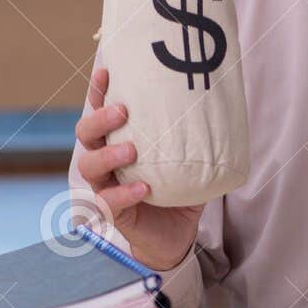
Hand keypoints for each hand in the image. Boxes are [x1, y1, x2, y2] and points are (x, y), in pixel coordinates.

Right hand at [73, 66, 204, 270]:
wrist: (175, 235)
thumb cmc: (177, 190)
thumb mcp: (188, 158)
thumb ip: (194, 135)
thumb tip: (221, 103)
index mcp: (117, 140)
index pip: (100, 111)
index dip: (98, 92)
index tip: (107, 72)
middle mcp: (105, 161)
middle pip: (86, 134)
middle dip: (100, 119)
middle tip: (123, 111)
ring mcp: (106, 187)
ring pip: (89, 166)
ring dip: (108, 155)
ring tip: (131, 150)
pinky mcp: (114, 212)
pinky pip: (110, 201)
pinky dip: (125, 192)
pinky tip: (144, 188)